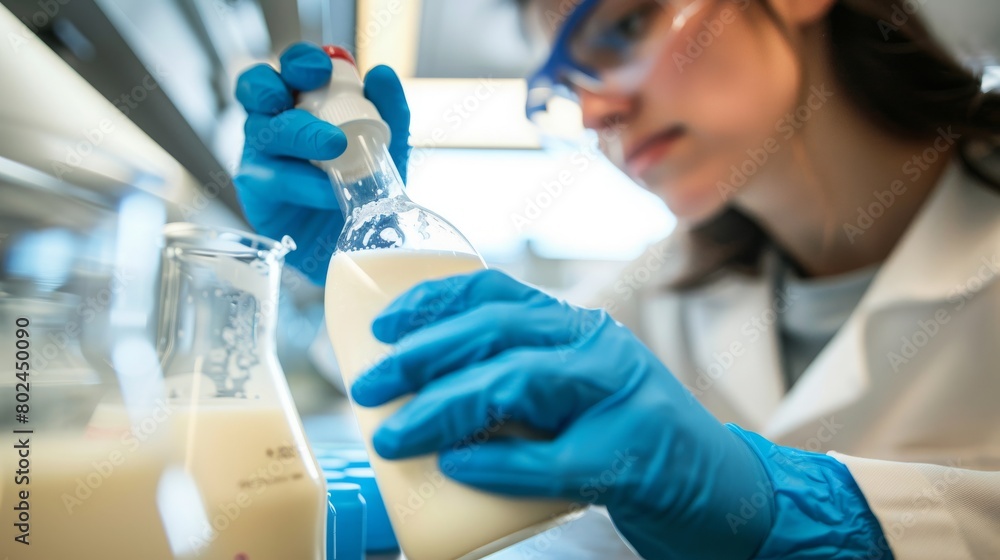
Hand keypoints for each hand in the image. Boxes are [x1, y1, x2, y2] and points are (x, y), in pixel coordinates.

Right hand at [232, 42, 410, 283]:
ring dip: (298, 133)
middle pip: (257, 88)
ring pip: (262, 132)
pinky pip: (270, 180)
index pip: (290, 69)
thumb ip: (390, 114)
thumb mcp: (388, 152)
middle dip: (277, 82)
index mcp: (304, 105)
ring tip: (335, 146)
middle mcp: (276, 124)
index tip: (325, 67)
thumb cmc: (366, 192)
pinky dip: (303, 182)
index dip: (300, 60)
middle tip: (313, 87)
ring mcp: (261, 157)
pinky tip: (329, 191)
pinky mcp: (257, 194)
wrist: (360, 248)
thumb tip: (382, 73)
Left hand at [349, 270, 774, 558]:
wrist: (724, 492)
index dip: (434, 301)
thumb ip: (521, 384)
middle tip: (367, 386)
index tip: (384, 324)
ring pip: (517, 383)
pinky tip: (457, 467)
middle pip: (497, 333)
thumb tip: (427, 395)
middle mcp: (600, 349)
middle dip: (422, 356)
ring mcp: (621, 398)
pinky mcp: (632, 456)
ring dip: (444, 407)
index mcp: (580, 330)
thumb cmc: (633, 443)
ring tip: (395, 433)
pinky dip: (497, 461)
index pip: (498, 294)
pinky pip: (551, 456)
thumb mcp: (577, 395)